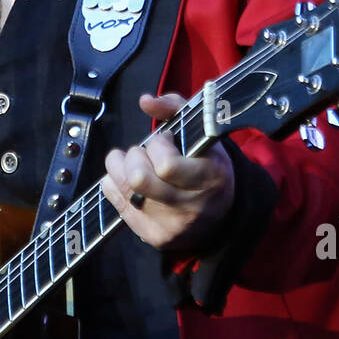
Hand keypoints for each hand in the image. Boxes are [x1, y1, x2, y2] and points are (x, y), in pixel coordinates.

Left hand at [101, 92, 234, 252]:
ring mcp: (171, 225)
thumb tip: (145, 101)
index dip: (158, 147)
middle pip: (138, 179)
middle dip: (134, 157)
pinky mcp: (154, 237)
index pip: (166, 165)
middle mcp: (190, 206)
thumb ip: (174, 108)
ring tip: (133, 163)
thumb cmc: (207, 164)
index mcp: (208, 177)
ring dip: (120, 168)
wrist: (222, 215)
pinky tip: (129, 181)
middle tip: (144, 153)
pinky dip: (116, 185)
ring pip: (123, 189)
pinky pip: (116, 203)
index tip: (164, 141)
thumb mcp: (201, 131)